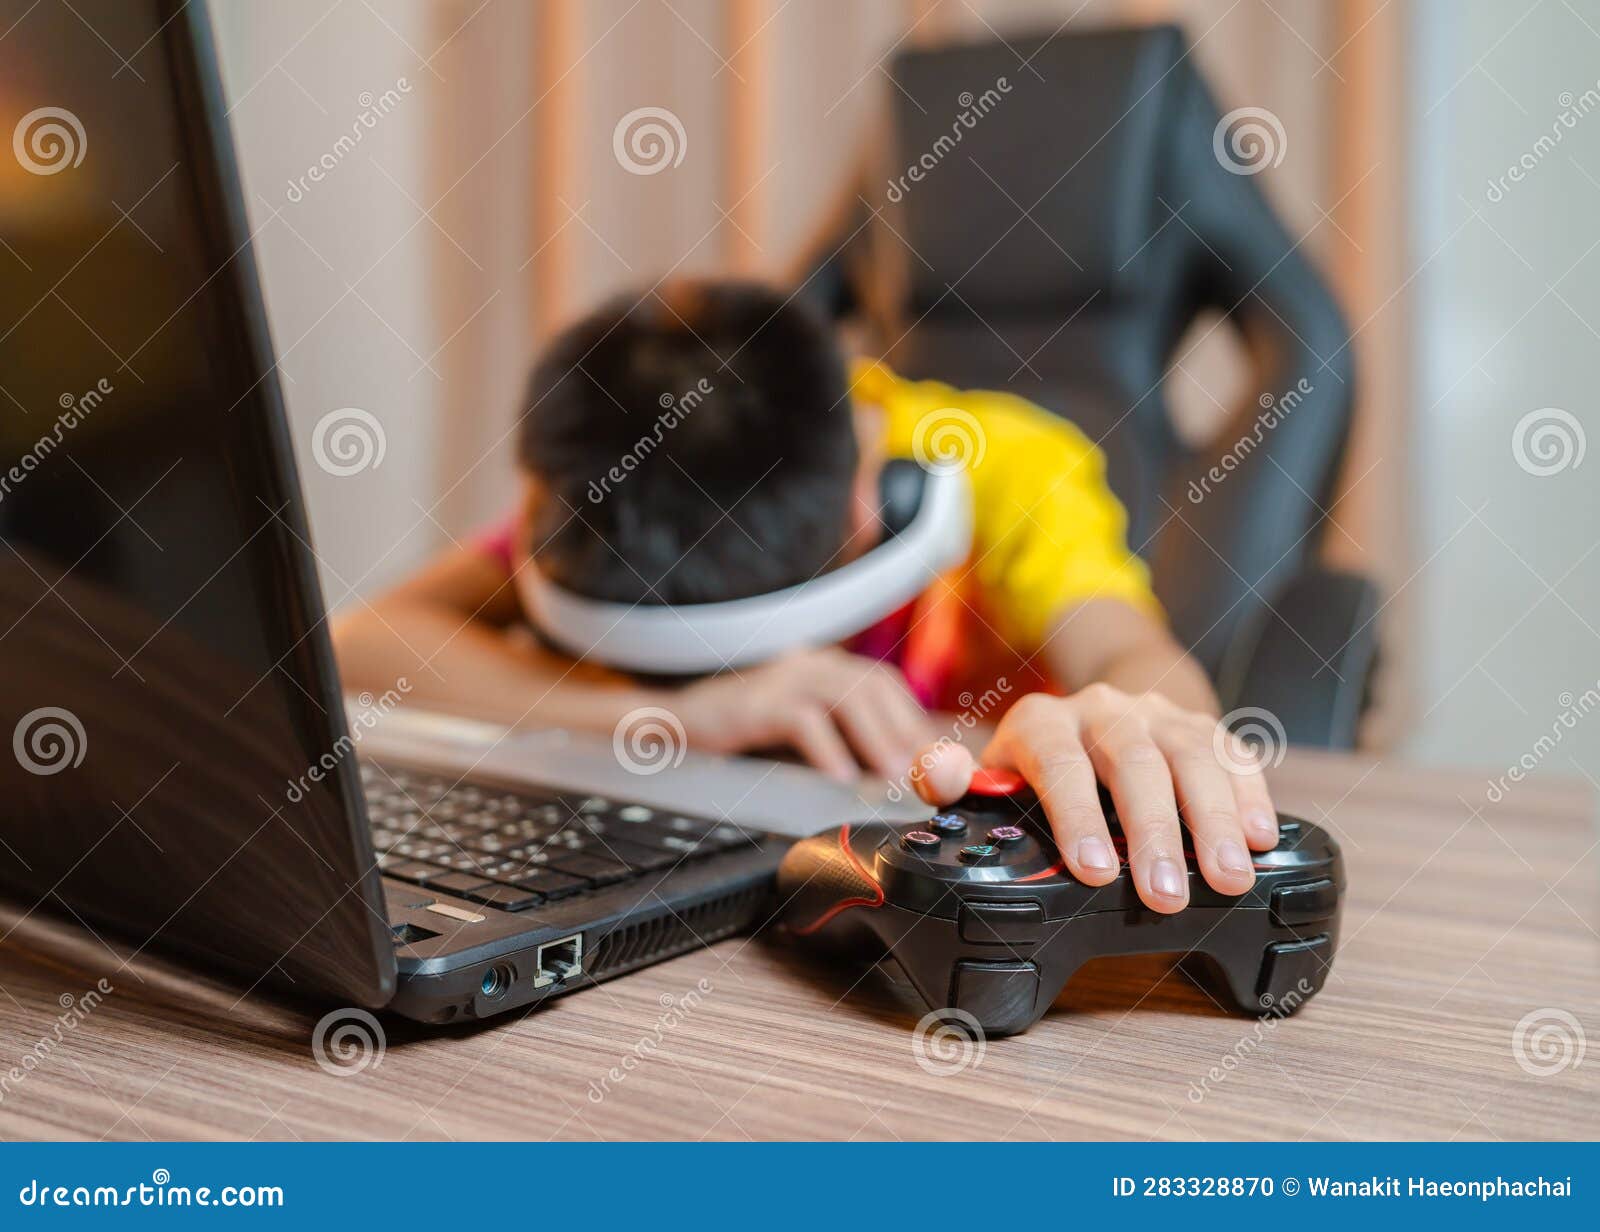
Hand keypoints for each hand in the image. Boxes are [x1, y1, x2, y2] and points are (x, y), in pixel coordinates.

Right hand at [672, 647, 936, 781]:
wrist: (674, 725)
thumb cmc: (741, 735)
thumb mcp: (801, 734)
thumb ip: (844, 743)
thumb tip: (898, 773)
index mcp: (824, 666)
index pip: (885, 684)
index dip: (916, 720)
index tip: (937, 759)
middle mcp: (809, 663)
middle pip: (875, 685)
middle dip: (907, 731)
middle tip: (926, 773)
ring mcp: (783, 677)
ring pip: (847, 697)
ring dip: (878, 740)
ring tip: (894, 777)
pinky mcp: (756, 701)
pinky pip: (803, 720)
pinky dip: (827, 749)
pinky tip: (840, 778)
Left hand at [911, 685, 1277, 911]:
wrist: (1100, 717)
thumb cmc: (1040, 765)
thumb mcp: (991, 770)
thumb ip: (952, 776)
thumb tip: (939, 777)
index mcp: (1044, 722)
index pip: (1060, 763)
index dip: (1077, 815)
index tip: (1095, 869)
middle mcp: (1105, 711)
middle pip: (1134, 764)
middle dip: (1154, 832)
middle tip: (1165, 894)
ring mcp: (1161, 717)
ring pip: (1193, 758)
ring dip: (1214, 821)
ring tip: (1228, 880)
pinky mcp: (1207, 729)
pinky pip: (1236, 755)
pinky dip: (1251, 796)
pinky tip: (1262, 840)